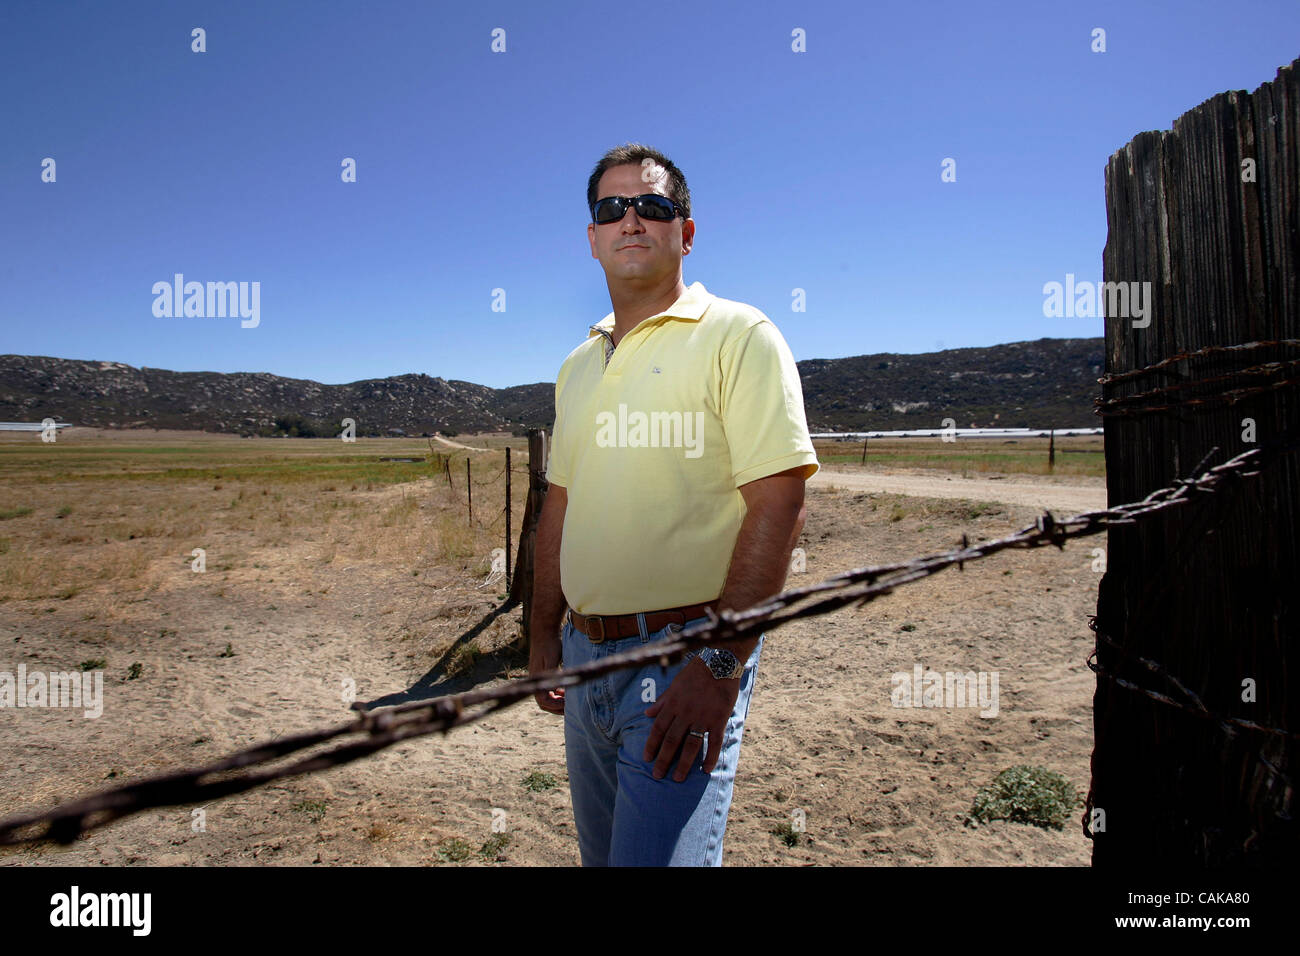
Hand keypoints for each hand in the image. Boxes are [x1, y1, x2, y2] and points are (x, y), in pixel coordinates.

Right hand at [529, 633, 563, 715]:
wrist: (544, 630)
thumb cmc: (549, 644)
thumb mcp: (552, 660)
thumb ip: (553, 674)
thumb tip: (554, 689)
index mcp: (537, 678)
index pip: (543, 701)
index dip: (555, 706)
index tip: (567, 706)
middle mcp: (536, 679)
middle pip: (544, 701)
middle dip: (556, 706)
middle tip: (570, 708)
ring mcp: (539, 675)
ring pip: (547, 695)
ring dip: (557, 699)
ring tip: (569, 700)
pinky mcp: (543, 671)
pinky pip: (549, 687)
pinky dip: (557, 692)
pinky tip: (566, 690)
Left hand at [643, 658, 740, 781]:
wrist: (719, 663)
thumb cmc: (696, 672)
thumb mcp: (675, 683)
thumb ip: (662, 701)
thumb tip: (647, 713)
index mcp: (673, 704)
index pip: (658, 729)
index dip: (651, 745)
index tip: (647, 758)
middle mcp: (685, 713)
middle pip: (671, 741)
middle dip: (663, 759)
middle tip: (658, 775)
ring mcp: (702, 718)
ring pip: (690, 745)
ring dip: (683, 764)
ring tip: (678, 778)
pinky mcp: (718, 720)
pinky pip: (714, 742)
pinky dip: (710, 757)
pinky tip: (706, 770)